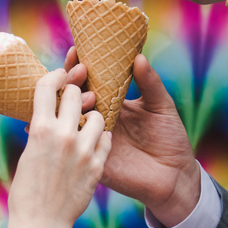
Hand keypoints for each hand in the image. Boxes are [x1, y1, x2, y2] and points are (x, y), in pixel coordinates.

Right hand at [9, 68, 111, 227]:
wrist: (41, 225)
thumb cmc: (26, 193)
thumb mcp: (27, 156)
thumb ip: (40, 133)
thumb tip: (45, 118)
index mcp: (39, 129)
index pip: (48, 86)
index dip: (55, 76)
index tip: (60, 75)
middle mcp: (63, 135)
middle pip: (76, 94)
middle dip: (77, 92)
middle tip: (77, 97)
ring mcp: (84, 151)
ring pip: (97, 115)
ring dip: (92, 117)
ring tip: (86, 126)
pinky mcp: (98, 166)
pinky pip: (106, 139)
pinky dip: (101, 138)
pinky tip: (94, 145)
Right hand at [64, 46, 201, 226]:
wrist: (174, 176)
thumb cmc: (170, 138)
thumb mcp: (161, 106)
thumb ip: (149, 83)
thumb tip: (138, 57)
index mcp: (111, 103)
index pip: (90, 81)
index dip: (80, 66)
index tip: (77, 51)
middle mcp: (97, 118)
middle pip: (73, 97)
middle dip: (71, 82)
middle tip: (78, 72)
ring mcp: (91, 138)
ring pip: (68, 119)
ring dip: (68, 105)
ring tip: (79, 96)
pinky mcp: (91, 158)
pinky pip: (71, 145)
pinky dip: (60, 135)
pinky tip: (52, 123)